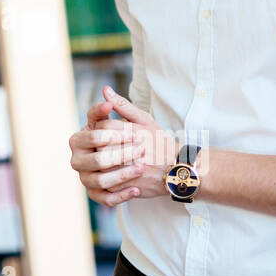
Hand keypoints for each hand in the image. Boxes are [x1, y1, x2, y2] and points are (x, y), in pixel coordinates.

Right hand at [69, 86, 148, 207]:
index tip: (130, 131)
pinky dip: (121, 195)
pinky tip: (137, 188)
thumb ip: (121, 106)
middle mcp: (79, 158)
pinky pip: (104, 198)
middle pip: (95, 159)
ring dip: (122, 175)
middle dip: (119, 155)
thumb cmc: (141, 139)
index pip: (91, 136)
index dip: (110, 134)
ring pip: (100, 179)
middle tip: (141, 149)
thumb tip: (106, 90)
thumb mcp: (136, 121)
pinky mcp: (96, 194)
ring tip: (142, 168)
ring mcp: (85, 177)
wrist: (152, 166)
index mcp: (82, 138)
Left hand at [91, 86, 179, 201]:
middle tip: (115, 146)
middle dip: (104, 144)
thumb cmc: (160, 142)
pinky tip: (116, 172)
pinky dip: (108, 176)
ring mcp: (124, 170)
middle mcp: (125, 150)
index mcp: (129, 131)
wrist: (177, 170)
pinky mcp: (124, 186)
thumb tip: (105, 90)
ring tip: (116, 159)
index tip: (113, 131)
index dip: (104, 127)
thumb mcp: (144, 120)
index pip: (101, 125)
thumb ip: (123, 105)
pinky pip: (105, 181)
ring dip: (105, 161)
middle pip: (98, 144)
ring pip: (100, 164)